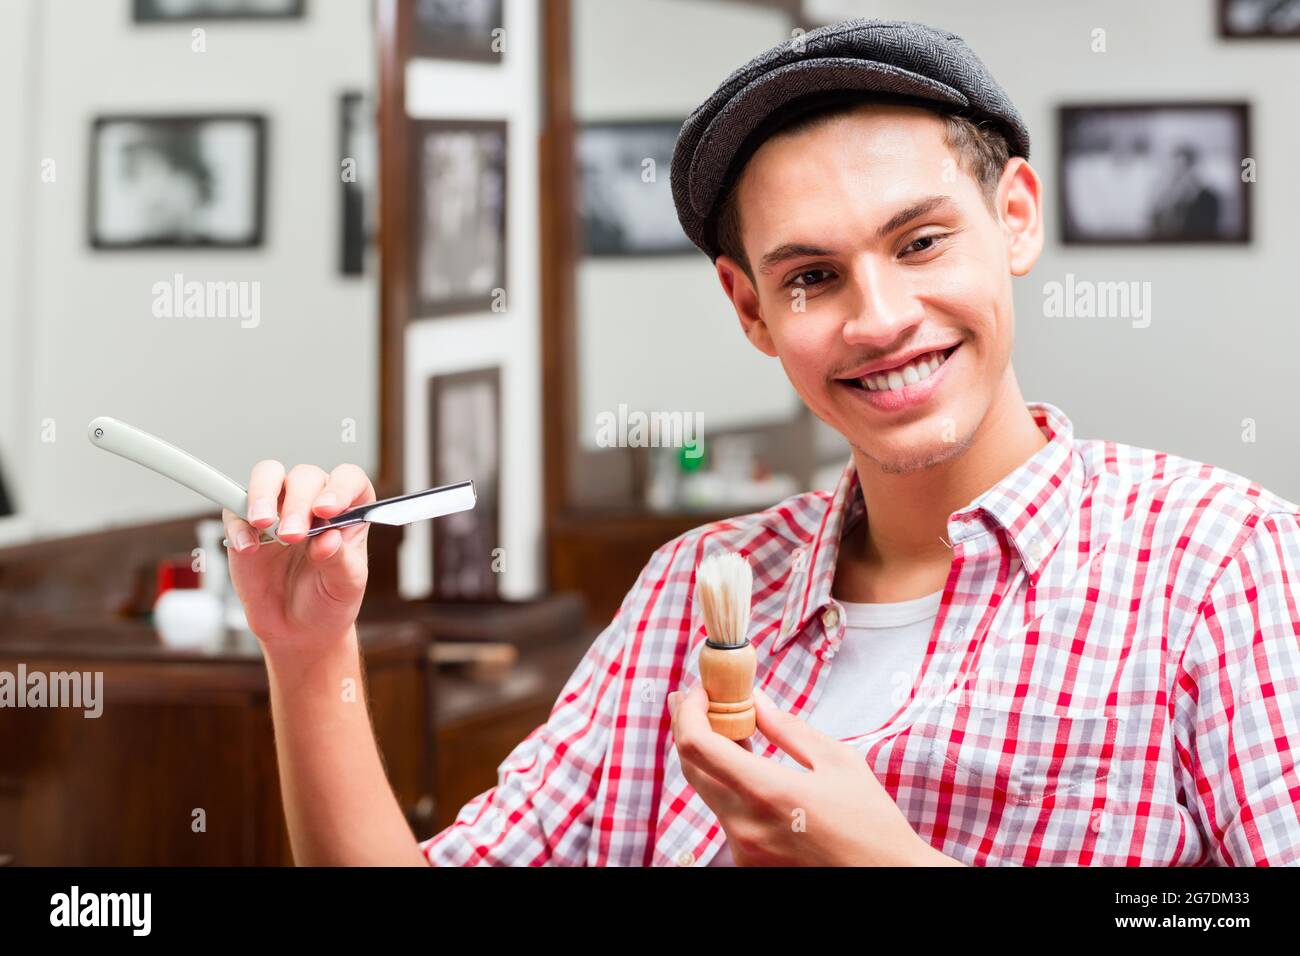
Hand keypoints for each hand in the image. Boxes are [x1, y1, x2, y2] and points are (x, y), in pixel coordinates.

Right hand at [221, 461, 373, 651]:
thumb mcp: (344, 585)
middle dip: (297, 503)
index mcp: (348, 509)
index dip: (338, 487)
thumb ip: (338, 560)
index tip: (327, 510)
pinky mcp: (246, 526)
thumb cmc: (329, 599)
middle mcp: (313, 501)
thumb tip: (328, 538)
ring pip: (267, 476)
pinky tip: (247, 548)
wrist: (298, 629)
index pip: (348, 479)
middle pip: (304, 477)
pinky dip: (238, 526)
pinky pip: (235, 511)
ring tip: (264, 524)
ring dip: (263, 495)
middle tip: (293, 535)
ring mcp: (278, 509)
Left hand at [667, 685, 958, 865]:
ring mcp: (743, 848)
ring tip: (729, 729)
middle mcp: (745, 825)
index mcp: (767, 792)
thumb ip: (788, 728)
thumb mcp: (838, 761)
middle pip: (692, 768)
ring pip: (708, 791)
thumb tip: (754, 699)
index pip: (697, 746)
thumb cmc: (870, 822)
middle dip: (688, 727)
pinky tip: (745, 769)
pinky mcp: (748, 863)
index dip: (688, 712)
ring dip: (710, 757)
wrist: (887, 877)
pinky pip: (726, 815)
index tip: (701, 691)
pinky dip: (728, 786)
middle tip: (695, 699)